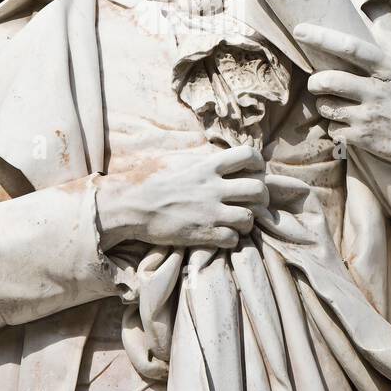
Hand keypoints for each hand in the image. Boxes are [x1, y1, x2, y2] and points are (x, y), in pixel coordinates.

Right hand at [95, 144, 268, 250]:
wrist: (129, 205)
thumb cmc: (148, 178)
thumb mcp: (176, 158)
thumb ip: (200, 156)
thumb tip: (217, 152)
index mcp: (207, 166)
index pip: (248, 156)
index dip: (258, 164)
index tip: (255, 172)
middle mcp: (212, 188)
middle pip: (258, 190)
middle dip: (261, 197)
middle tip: (253, 202)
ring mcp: (209, 212)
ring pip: (250, 217)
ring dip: (248, 220)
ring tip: (239, 221)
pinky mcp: (202, 235)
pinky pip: (233, 239)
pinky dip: (233, 239)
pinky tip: (223, 235)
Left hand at [294, 22, 390, 204]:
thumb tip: (376, 17)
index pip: (352, 48)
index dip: (322, 38)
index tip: (300, 30)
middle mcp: (379, 91)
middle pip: (328, 80)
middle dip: (316, 81)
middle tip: (318, 82)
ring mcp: (371, 117)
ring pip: (327, 106)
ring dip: (325, 105)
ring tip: (336, 104)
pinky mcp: (366, 140)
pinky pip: (334, 131)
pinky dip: (336, 128)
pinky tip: (348, 125)